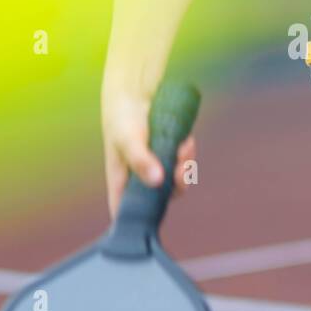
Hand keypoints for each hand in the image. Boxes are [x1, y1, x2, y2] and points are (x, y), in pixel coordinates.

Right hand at [101, 88, 197, 217]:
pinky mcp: (169, 152)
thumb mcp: (127, 139)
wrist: (136, 91)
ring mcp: (156, 165)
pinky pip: (183, 161)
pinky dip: (187, 154)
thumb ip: (140, 160)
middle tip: (181, 171)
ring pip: (176, 180)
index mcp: (123, 180)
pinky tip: (186, 142)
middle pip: (161, 198)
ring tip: (183, 149)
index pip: (126, 210)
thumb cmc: (122, 118)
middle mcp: (140, 176)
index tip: (154, 215)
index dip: (139, 219)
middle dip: (175, 187)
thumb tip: (158, 180)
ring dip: (185, 167)